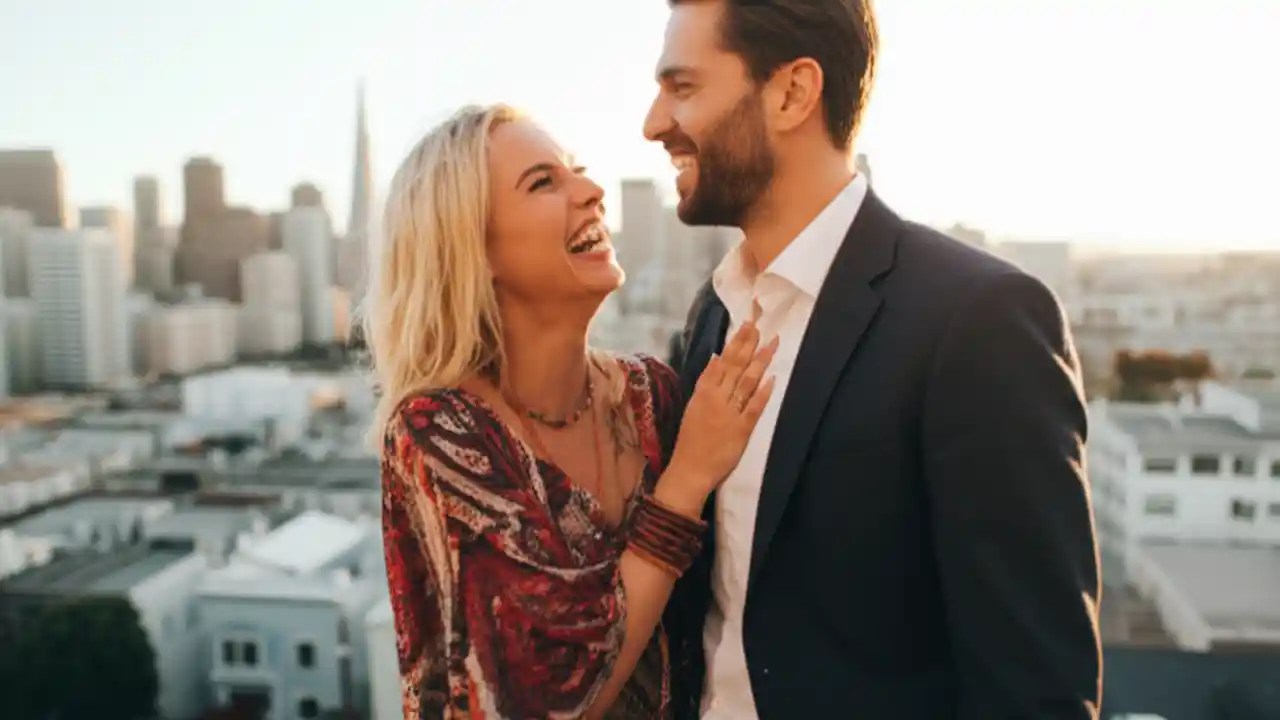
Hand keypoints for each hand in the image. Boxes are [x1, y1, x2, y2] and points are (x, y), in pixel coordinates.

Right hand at [657, 321, 777, 515]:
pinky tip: (772, 378)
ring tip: (771, 343)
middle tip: (760, 325)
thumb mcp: (692, 407)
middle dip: (748, 344)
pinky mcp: (742, 429)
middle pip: (735, 366)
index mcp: (703, 393)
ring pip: (747, 382)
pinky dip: (763, 392)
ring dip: (760, 362)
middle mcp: (717, 398)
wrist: (689, 470)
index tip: (746, 326)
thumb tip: (715, 359)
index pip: (721, 361)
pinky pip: (754, 407)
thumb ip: (706, 384)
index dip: (735, 343)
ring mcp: (730, 413)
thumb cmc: (690, 441)